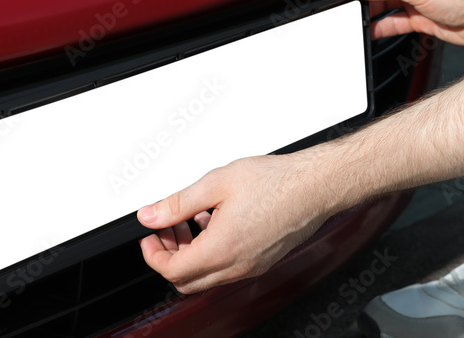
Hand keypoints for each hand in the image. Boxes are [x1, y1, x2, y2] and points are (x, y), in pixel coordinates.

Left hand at [137, 154, 329, 293]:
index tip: (150, 236)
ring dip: (190, 255)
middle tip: (166, 229)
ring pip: (207, 277)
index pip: (172, 271)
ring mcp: (251, 267)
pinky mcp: (262, 262)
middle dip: (169, 257)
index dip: (153, 254)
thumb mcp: (215, 184)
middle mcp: (237, 266)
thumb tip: (150, 216)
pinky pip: (227, 269)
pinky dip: (211, 253)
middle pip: (187, 281)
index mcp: (221, 249)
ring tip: (187, 222)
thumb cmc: (275, 182)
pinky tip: (212, 223)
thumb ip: (177, 204)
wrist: (314, 186)